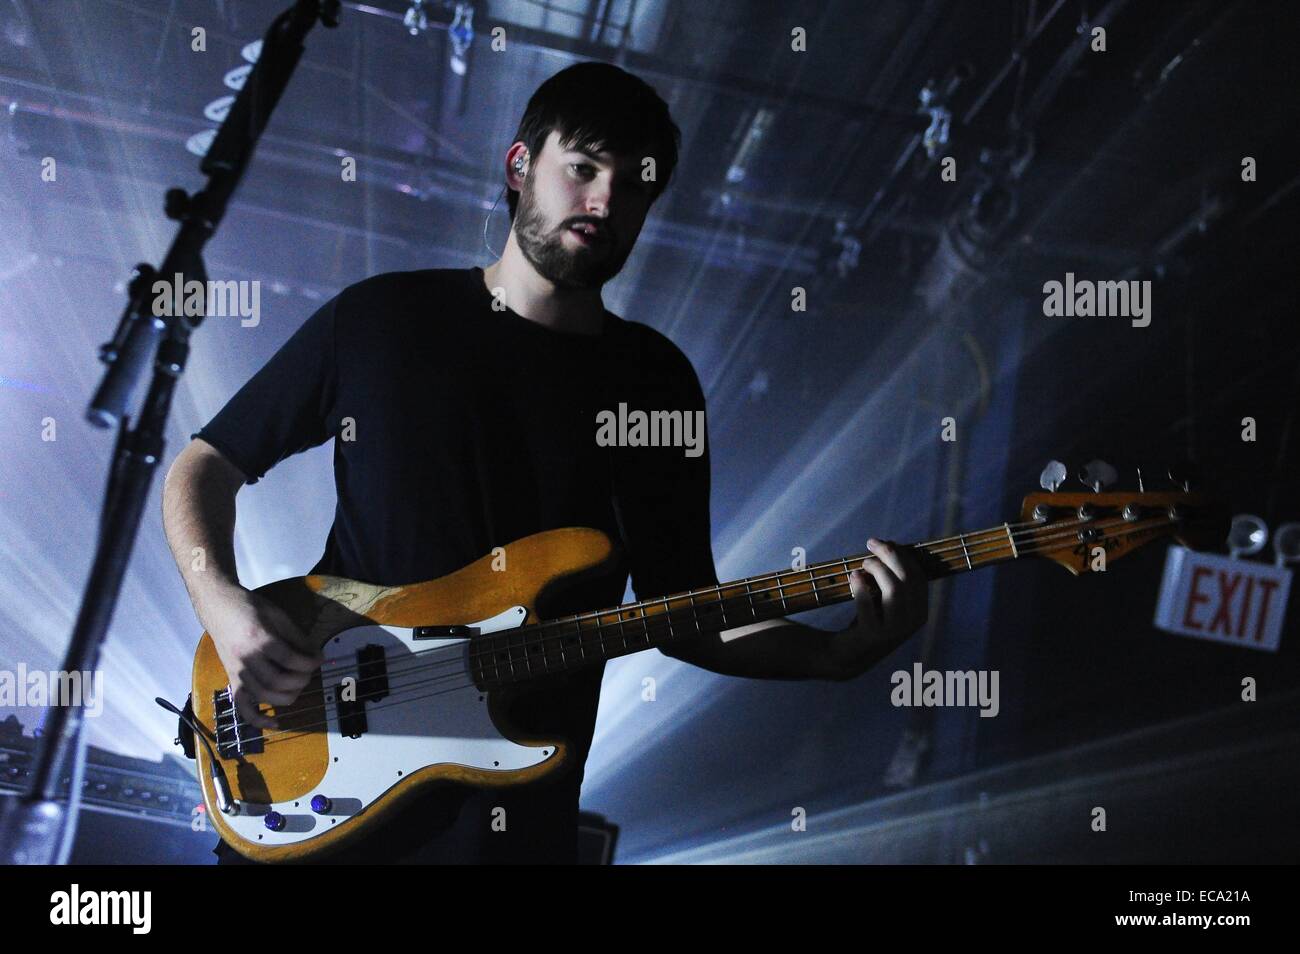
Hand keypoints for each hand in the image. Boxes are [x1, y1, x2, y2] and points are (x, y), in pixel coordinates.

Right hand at [199, 584, 322, 728]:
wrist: (218, 606)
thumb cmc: (249, 607)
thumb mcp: (277, 615)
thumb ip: (297, 637)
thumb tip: (316, 655)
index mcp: (259, 639)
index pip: (291, 660)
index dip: (310, 662)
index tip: (319, 659)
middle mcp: (246, 659)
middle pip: (279, 681)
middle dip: (301, 680)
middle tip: (309, 672)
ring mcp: (236, 672)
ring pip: (264, 695)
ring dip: (287, 696)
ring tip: (298, 686)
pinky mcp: (231, 680)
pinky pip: (242, 706)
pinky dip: (258, 719)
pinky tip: (276, 723)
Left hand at [834, 538, 928, 678]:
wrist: (849, 655)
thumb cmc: (869, 619)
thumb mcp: (886, 600)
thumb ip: (892, 578)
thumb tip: (889, 546)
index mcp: (920, 610)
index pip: (918, 576)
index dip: (903, 555)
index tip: (886, 542)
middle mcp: (913, 621)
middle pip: (907, 578)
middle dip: (890, 555)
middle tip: (871, 543)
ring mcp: (895, 630)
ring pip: (893, 589)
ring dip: (877, 569)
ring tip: (863, 563)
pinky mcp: (874, 635)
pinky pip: (868, 604)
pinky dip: (860, 586)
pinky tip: (854, 576)